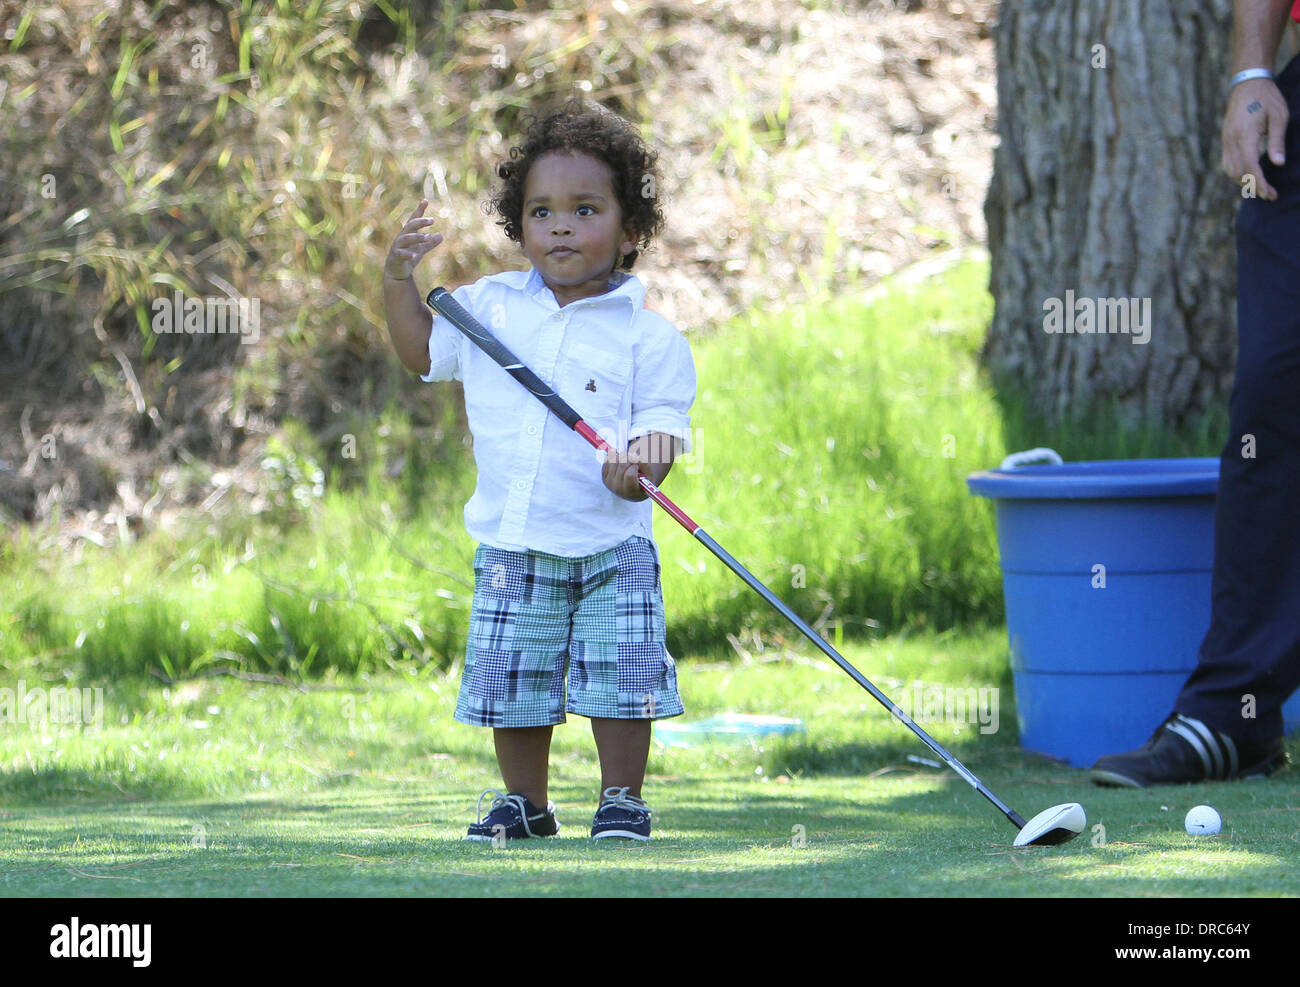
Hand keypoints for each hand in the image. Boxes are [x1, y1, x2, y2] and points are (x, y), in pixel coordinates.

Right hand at [385, 199, 442, 279]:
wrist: (396, 272)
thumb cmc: (407, 258)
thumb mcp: (420, 250)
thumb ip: (429, 243)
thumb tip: (441, 236)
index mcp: (408, 234)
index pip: (413, 220)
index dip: (419, 210)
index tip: (425, 200)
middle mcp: (402, 237)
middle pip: (410, 226)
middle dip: (420, 222)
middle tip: (432, 220)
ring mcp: (398, 246)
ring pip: (406, 239)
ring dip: (416, 237)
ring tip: (427, 237)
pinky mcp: (395, 256)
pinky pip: (401, 254)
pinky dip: (408, 254)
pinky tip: (415, 256)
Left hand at [601, 434, 678, 500]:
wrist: (632, 490)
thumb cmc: (643, 481)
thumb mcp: (649, 475)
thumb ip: (645, 466)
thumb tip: (636, 457)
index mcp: (630, 491)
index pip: (629, 475)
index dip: (635, 465)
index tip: (637, 465)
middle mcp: (617, 488)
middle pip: (622, 465)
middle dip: (630, 459)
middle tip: (633, 461)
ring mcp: (609, 482)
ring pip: (614, 459)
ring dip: (623, 456)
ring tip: (628, 462)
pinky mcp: (604, 476)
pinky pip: (608, 459)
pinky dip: (615, 456)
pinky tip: (620, 461)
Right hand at [1221, 78, 1288, 200]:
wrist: (1248, 83)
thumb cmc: (1267, 98)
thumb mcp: (1279, 117)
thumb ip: (1277, 141)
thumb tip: (1278, 164)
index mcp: (1245, 134)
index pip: (1250, 166)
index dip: (1259, 182)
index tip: (1271, 194)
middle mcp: (1231, 140)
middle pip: (1239, 173)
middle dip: (1253, 187)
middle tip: (1270, 195)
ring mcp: (1225, 141)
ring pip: (1230, 171)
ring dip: (1244, 182)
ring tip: (1260, 188)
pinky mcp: (1225, 141)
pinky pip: (1227, 164)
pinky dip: (1237, 174)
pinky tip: (1249, 176)